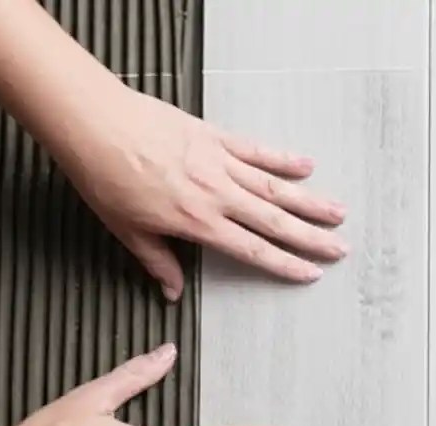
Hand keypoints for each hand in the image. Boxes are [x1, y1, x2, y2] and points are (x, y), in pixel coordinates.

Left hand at [61, 87, 348, 300]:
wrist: (94, 123)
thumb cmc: (104, 176)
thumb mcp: (126, 228)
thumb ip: (157, 261)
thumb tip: (174, 292)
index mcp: (196, 222)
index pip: (252, 249)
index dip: (285, 264)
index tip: (311, 273)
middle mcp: (217, 194)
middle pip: (274, 221)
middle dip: (311, 237)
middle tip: (340, 247)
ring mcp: (219, 163)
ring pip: (274, 187)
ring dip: (309, 201)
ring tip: (339, 212)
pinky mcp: (214, 137)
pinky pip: (256, 151)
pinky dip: (283, 158)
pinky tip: (306, 165)